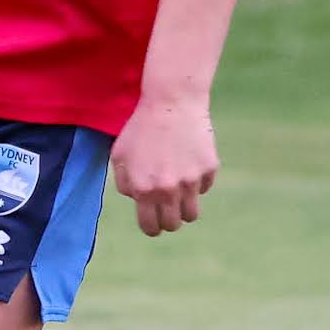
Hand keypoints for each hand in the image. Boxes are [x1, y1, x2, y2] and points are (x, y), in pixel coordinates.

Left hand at [116, 94, 220, 233]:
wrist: (171, 102)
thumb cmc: (141, 128)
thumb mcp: (120, 156)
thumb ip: (125, 184)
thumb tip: (138, 200)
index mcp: (144, 189)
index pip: (150, 227)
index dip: (152, 228)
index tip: (154, 223)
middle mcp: (168, 189)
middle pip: (173, 225)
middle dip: (168, 220)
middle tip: (167, 207)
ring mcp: (191, 180)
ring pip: (192, 214)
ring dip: (184, 207)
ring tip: (178, 190)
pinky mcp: (209, 169)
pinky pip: (204, 188)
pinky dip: (197, 182)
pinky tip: (189, 162)